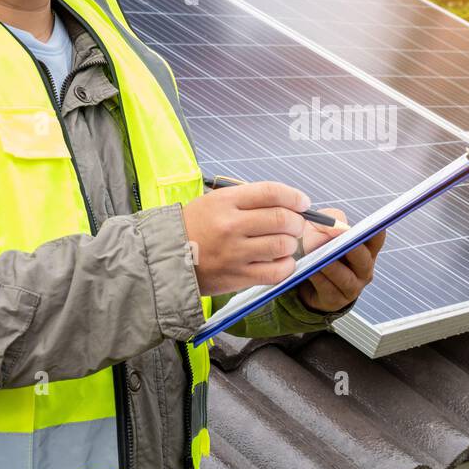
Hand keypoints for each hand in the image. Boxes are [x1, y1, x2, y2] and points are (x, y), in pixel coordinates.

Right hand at [180, 180, 310, 295]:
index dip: (294, 196)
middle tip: (295, 225)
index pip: (271, 192)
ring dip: (291, 244)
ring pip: (283, 245)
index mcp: (226, 201)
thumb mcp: (215, 202)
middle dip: (297, 222)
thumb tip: (288, 204)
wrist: (165, 258)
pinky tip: (280, 261)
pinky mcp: (237, 276)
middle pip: (282, 219)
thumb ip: (248, 200)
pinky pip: (276, 271)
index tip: (303, 203)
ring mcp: (235, 252)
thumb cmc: (195, 227)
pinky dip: (286, 265)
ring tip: (284, 243)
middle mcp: (231, 225)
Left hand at [295, 208, 385, 312]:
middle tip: (342, 240)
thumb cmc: (320, 249)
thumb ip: (330, 220)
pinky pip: (328, 288)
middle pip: (362, 259)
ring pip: (345, 277)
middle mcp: (364, 269)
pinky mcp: (335, 300)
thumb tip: (334, 227)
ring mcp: (352, 287)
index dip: (375, 232)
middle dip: (352, 249)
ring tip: (320, 257)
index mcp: (366, 249)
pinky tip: (310, 270)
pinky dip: (319, 278)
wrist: (308, 282)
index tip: (370, 225)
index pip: (376, 238)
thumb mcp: (323, 229)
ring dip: (332, 266)